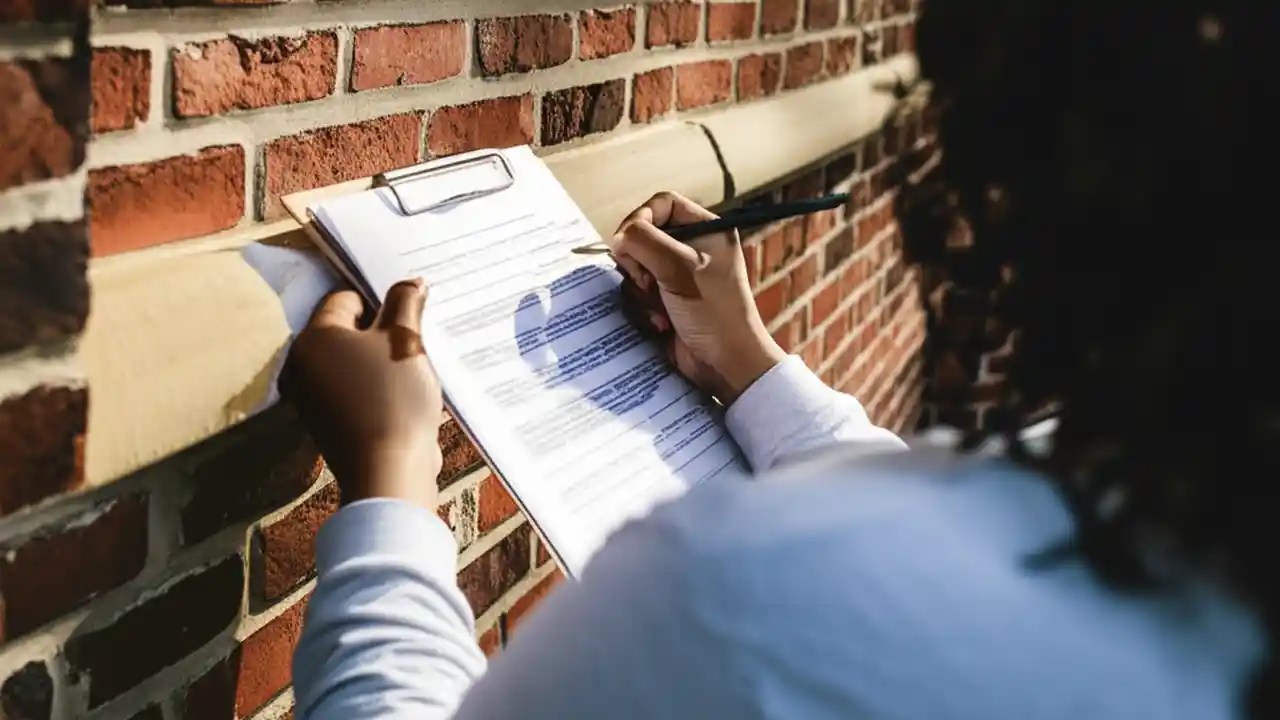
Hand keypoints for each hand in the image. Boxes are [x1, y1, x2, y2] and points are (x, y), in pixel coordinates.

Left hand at [281, 279, 443, 508]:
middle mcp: (303, 366)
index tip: (411, 315)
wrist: (389, 471)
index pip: (346, 297)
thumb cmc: (394, 398)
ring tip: (413, 372)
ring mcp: (313, 398)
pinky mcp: (329, 424)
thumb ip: (406, 303)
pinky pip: (356, 391)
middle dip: (384, 332)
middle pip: (348, 330)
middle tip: (416, 341)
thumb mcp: (406, 340)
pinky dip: (378, 388)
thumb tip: (411, 282)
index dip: (382, 301)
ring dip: (384, 361)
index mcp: (314, 338)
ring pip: (355, 362)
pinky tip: (404, 397)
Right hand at [610, 192, 785, 404]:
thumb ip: (644, 242)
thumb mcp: (680, 268)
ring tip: (660, 308)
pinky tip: (662, 324)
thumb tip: (618, 238)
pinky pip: (640, 293)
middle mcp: (693, 248)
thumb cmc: (714, 312)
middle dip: (637, 262)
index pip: (662, 204)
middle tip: (647, 281)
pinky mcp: (668, 300)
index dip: (640, 218)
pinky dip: (645, 309)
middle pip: (643, 236)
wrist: (727, 363)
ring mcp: (679, 276)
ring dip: (641, 291)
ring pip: (636, 267)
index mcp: (706, 230)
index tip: (628, 240)